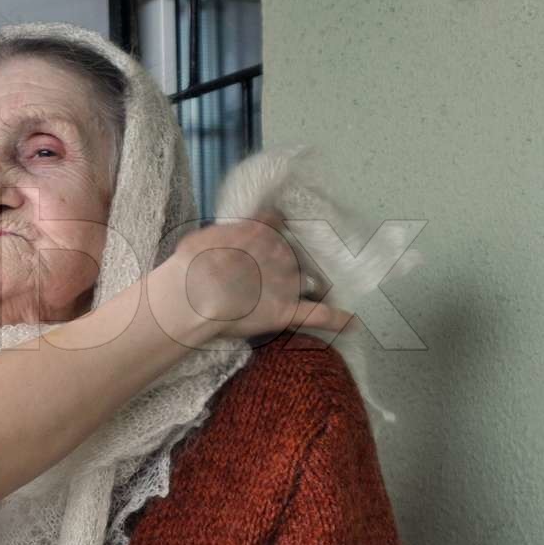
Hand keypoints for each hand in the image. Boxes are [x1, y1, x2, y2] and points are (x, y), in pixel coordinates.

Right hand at [153, 216, 354, 342]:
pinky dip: (337, 318)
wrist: (193, 294)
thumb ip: (221, 236)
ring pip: (308, 280)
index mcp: (258, 232)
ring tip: (320, 287)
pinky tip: (353, 321)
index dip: (276, 229)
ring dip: (312, 283)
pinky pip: (319, 314)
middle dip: (291, 260)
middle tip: (286, 267)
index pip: (275, 223)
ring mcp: (287, 282)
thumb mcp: (202, 239)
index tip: (278, 229)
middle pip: (293, 254)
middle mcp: (279, 254)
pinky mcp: (288, 311)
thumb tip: (222, 237)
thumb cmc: (191, 264)